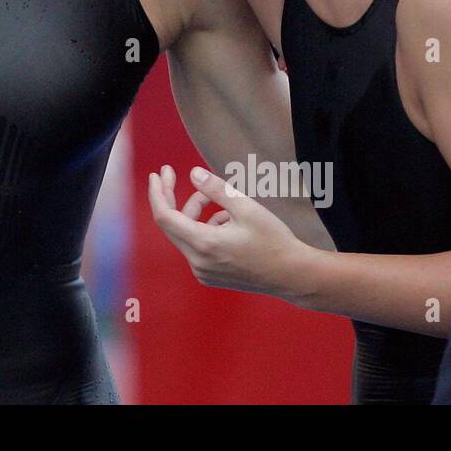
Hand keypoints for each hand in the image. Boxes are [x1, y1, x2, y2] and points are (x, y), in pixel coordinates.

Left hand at [148, 164, 311, 299]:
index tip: (158, 173)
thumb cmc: (273, 240)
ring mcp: (202, 272)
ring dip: (195, 213)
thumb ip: (216, 189)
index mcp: (204, 244)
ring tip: (225, 205)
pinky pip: (196, 246)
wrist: (292, 276)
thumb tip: (193, 173)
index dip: (157, 193)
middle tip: (172, 173)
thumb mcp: (246, 207)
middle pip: (171, 225)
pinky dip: (204, 229)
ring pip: (185, 234)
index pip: (164, 216)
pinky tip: (228, 223)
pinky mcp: (209, 276)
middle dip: (172, 198)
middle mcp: (198, 262)